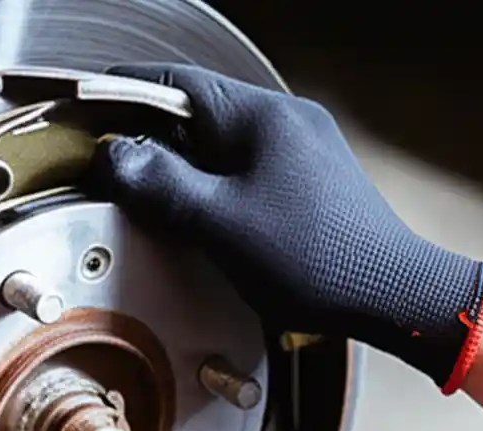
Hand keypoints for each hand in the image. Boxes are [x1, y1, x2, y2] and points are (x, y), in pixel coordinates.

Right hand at [93, 63, 482, 390]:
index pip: (176, 82)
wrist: (392, 294)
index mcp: (261, 116)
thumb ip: (159, 183)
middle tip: (111, 164)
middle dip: (148, 134)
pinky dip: (211, 182)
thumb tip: (112, 154)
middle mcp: (285, 120)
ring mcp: (301, 148)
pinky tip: (200, 214)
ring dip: (180, 162)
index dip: (125, 92)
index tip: (90, 107)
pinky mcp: (309, 179)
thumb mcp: (219, 222)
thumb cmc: (315, 260)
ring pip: (219, 140)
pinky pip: (243, 165)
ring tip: (151, 195)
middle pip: (195, 110)